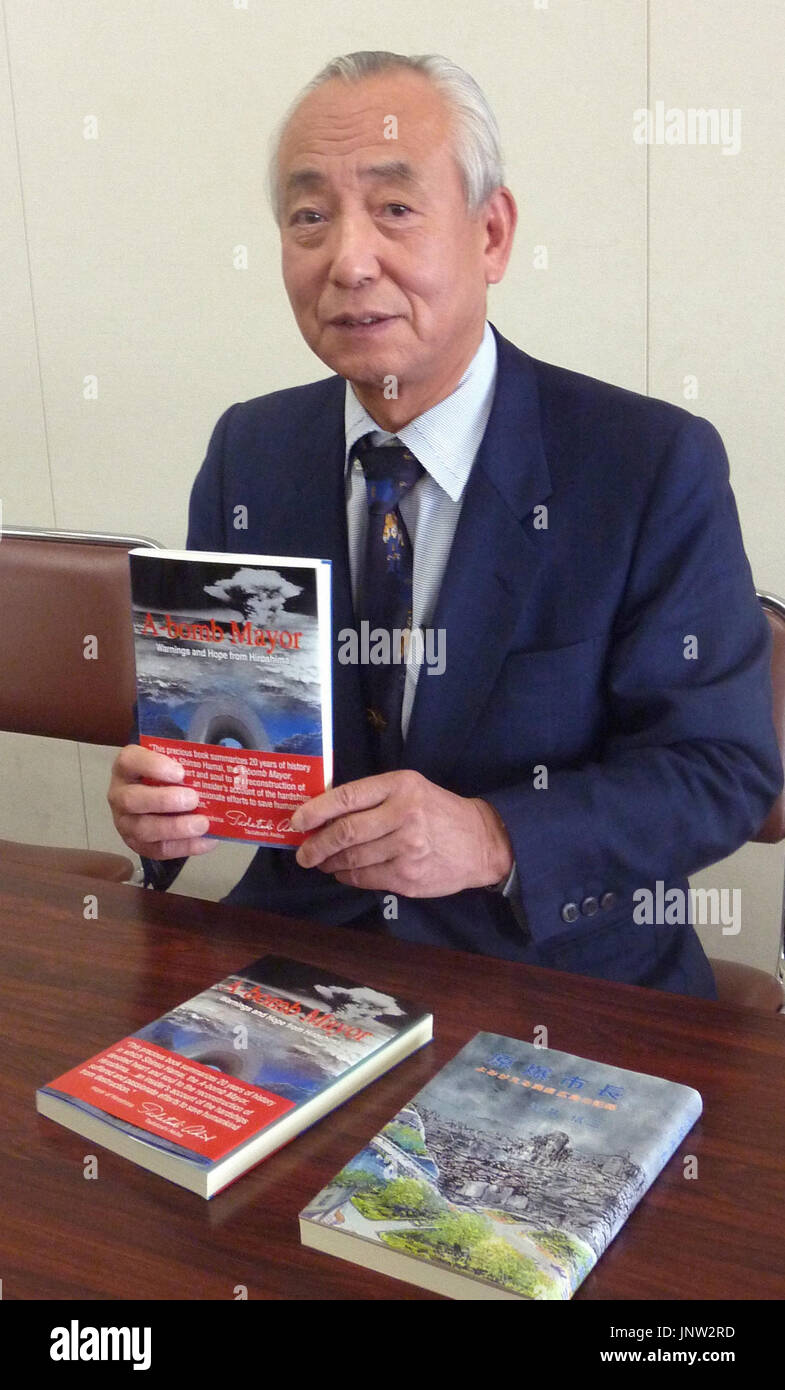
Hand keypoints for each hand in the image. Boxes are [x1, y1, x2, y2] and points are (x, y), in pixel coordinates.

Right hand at [108, 744, 217, 860]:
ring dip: (175, 828)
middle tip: (193, 799)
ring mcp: (126, 823)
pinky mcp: (139, 845)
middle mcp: (119, 795)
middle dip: (164, 800)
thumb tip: (219, 768)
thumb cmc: (168, 777)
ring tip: (202, 823)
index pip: (130, 761)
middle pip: (132, 799)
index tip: (180, 772)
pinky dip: (186, 846)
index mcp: (127, 768)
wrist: (159, 800)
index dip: (153, 765)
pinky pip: (159, 850)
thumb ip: (187, 764)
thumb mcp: (172, 763)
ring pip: (143, 829)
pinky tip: (207, 840)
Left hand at [290, 770, 512, 897]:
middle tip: (303, 853)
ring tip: (320, 862)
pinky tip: (342, 873)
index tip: (297, 821)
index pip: (347, 797)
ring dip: (329, 863)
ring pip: (352, 859)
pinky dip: (348, 876)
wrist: (482, 842)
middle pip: (345, 832)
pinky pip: (366, 878)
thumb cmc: (439, 812)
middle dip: (316, 845)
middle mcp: (403, 814)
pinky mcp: (408, 877)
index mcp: (400, 786)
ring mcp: (406, 848)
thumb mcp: (411, 789)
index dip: (315, 810)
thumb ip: (374, 798)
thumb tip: (325, 814)